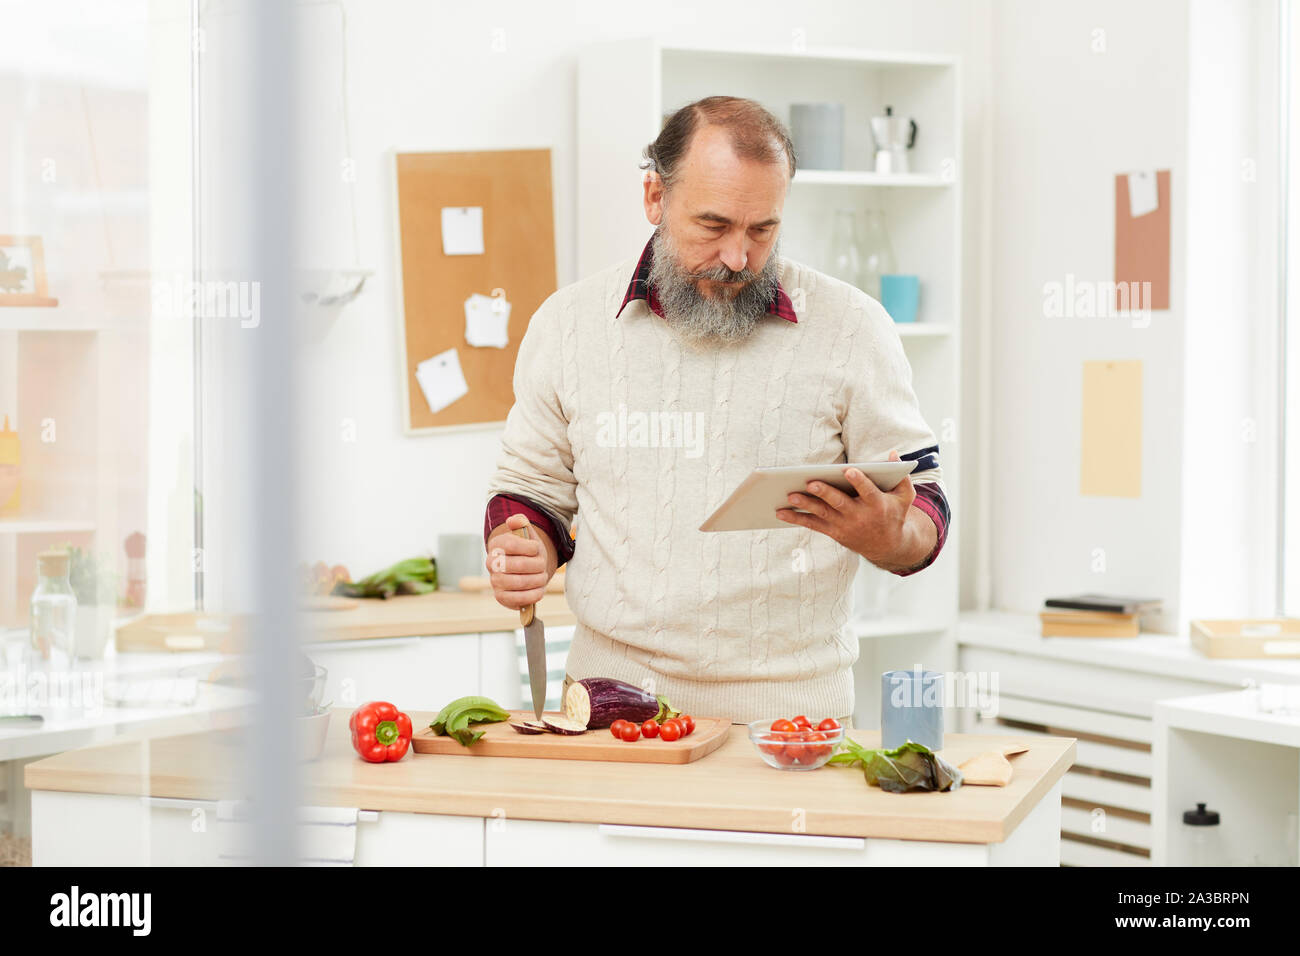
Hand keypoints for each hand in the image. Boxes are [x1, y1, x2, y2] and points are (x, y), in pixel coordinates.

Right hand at [485, 514, 554, 610]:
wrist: (525, 570)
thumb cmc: (527, 551)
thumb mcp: (527, 534)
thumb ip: (521, 522)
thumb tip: (513, 521)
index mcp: (497, 545)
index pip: (512, 544)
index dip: (530, 547)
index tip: (536, 548)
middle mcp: (491, 563)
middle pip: (518, 564)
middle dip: (537, 565)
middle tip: (542, 565)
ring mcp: (494, 581)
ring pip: (519, 582)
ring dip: (537, 580)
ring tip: (542, 577)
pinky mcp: (501, 597)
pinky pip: (518, 599)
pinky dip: (533, 595)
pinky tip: (539, 590)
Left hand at [775, 450, 932, 570]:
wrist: (888, 546)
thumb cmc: (894, 514)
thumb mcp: (904, 497)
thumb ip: (900, 476)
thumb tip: (892, 453)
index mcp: (877, 504)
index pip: (868, 491)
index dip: (859, 481)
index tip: (849, 471)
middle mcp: (859, 516)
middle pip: (840, 503)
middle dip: (825, 493)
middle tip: (810, 483)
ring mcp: (845, 526)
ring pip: (822, 514)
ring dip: (805, 505)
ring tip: (790, 496)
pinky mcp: (834, 532)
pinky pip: (813, 525)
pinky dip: (796, 519)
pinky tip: (780, 512)